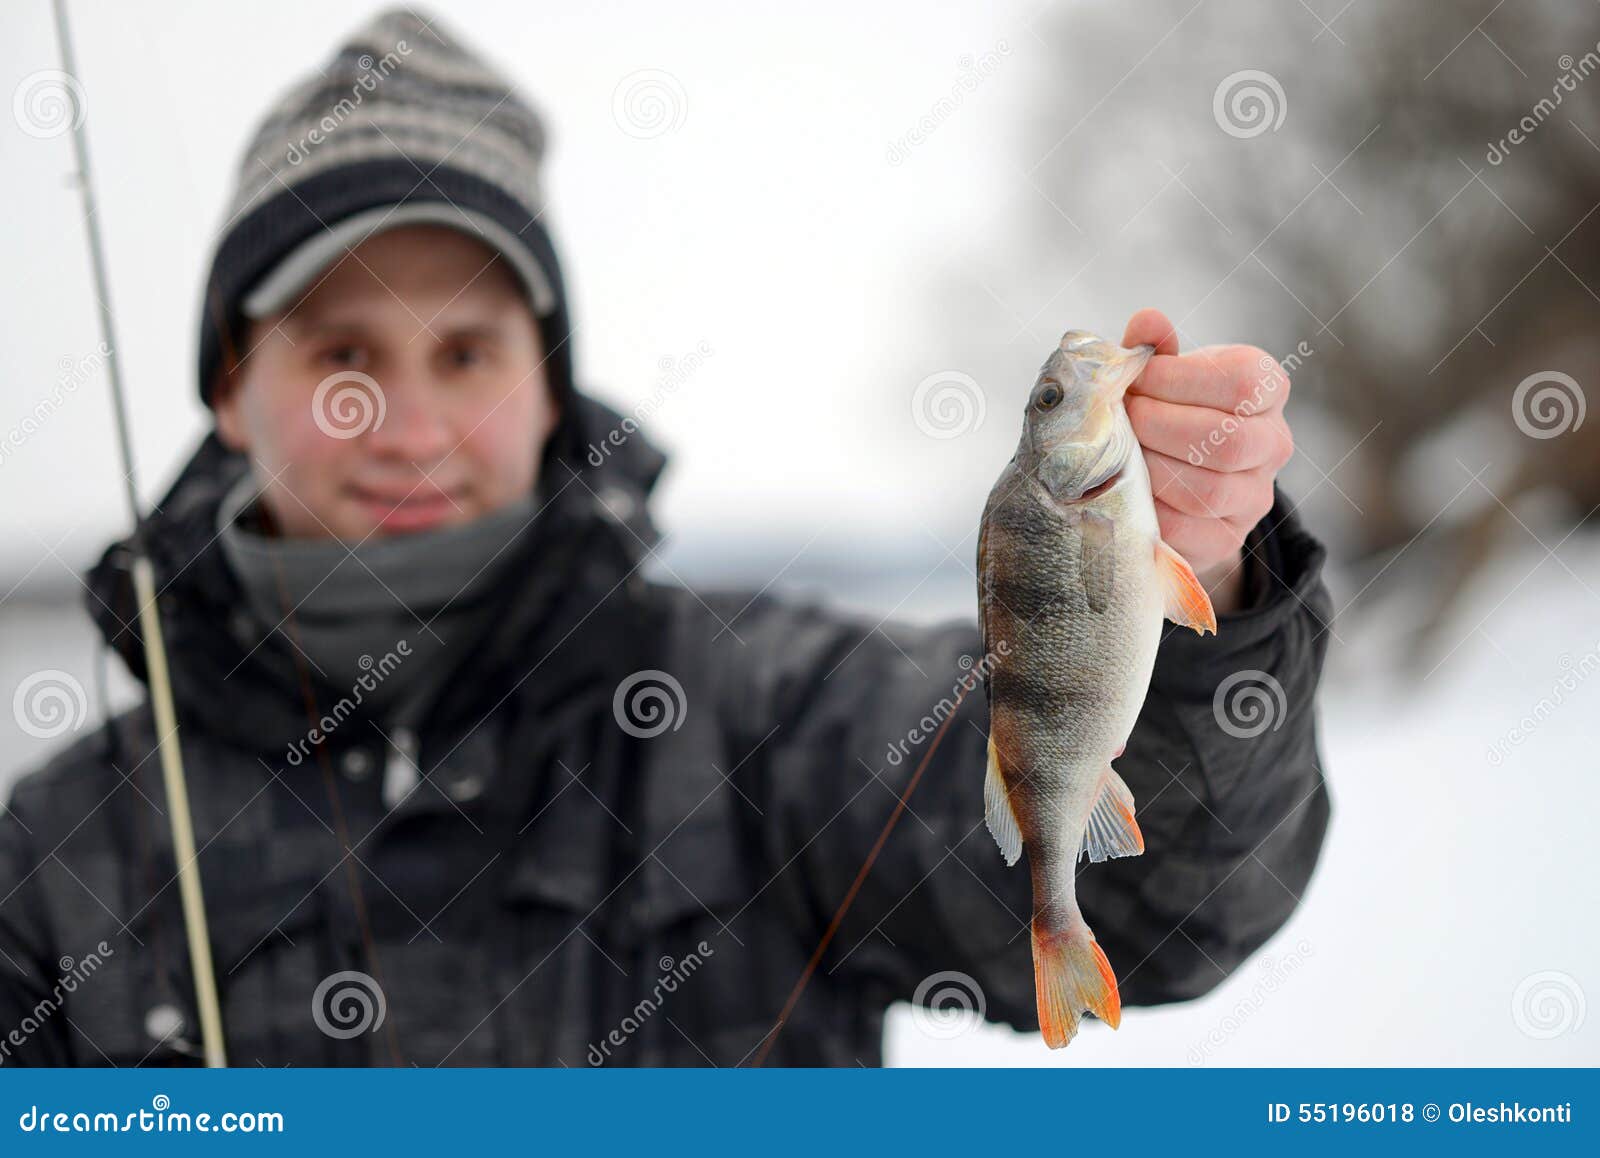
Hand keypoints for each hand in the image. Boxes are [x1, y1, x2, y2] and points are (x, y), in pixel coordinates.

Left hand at [1120, 308, 1293, 614]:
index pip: (1241, 382)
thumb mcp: (1164, 373)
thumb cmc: (1170, 408)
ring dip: (1153, 469)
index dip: (1181, 379)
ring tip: (1120, 453)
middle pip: (1229, 441)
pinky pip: (1189, 529)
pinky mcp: (1226, 537)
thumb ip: (1155, 349)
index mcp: (1266, 389)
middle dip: (1162, 427)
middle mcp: (1273, 443)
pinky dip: (1150, 509)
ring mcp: (1255, 496)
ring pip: (1210, 490)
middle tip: (1123, 419)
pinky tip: (1125, 488)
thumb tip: (1147, 322)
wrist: (1179, 476)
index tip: (1138, 379)